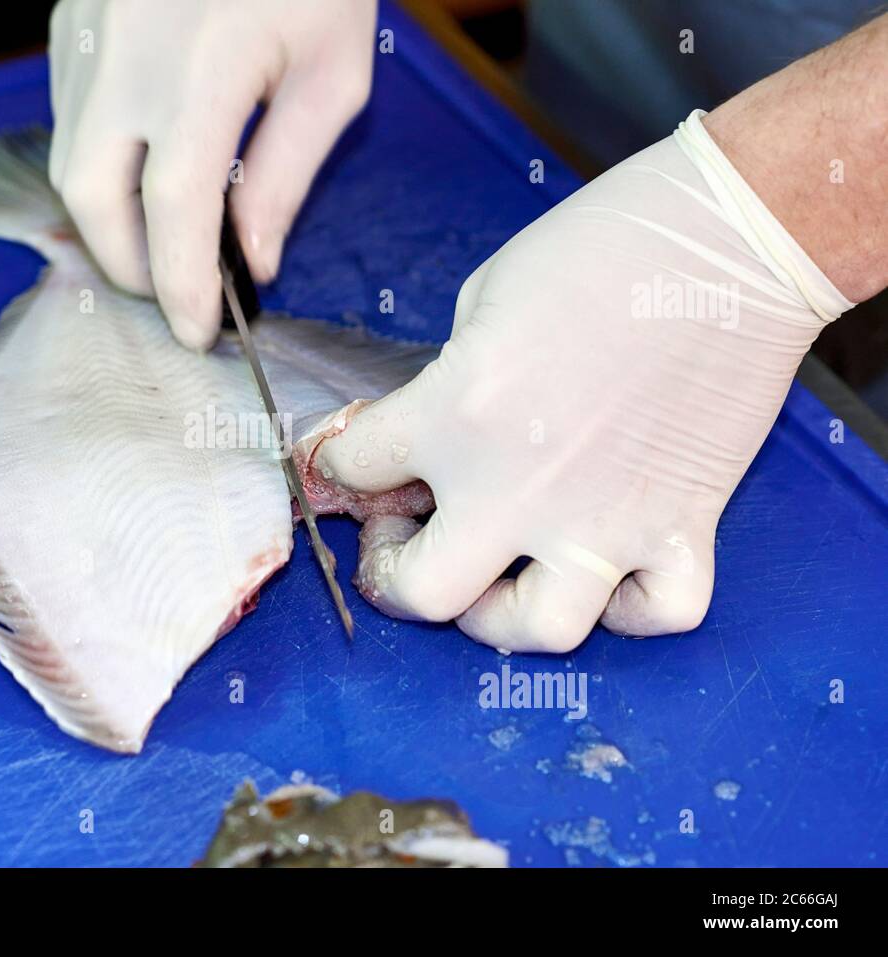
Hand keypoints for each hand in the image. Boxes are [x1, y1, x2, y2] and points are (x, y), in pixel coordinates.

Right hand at [47, 0, 377, 347]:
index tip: (199, 331)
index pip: (176, 212)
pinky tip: (147, 166)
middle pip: (92, 199)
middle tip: (176, 293)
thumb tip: (249, 260)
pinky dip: (101, 161)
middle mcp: (125, 55)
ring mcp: (84, 34)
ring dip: (111, 217)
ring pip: (69, 161)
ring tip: (167, 236)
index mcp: (203, 69)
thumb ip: (288, 175)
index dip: (182, 287)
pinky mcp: (69, 22)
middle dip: (129, 265)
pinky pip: (68, 117)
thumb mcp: (331, 72)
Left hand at [315, 112, 854, 652]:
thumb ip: (449, 382)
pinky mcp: (685, 527)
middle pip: (426, 594)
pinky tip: (608, 573)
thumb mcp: (483, 296)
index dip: (340, 463)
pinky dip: (629, 608)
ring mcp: (605, 520)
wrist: (729, 241)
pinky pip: (657, 614)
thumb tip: (438, 429)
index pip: (356, 469)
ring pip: (538, 630)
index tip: (351, 459)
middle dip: (392, 576)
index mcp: (457, 415)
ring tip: (493, 575)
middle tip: (398, 541)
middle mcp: (519, 488)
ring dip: (499, 616)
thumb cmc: (602, 246)